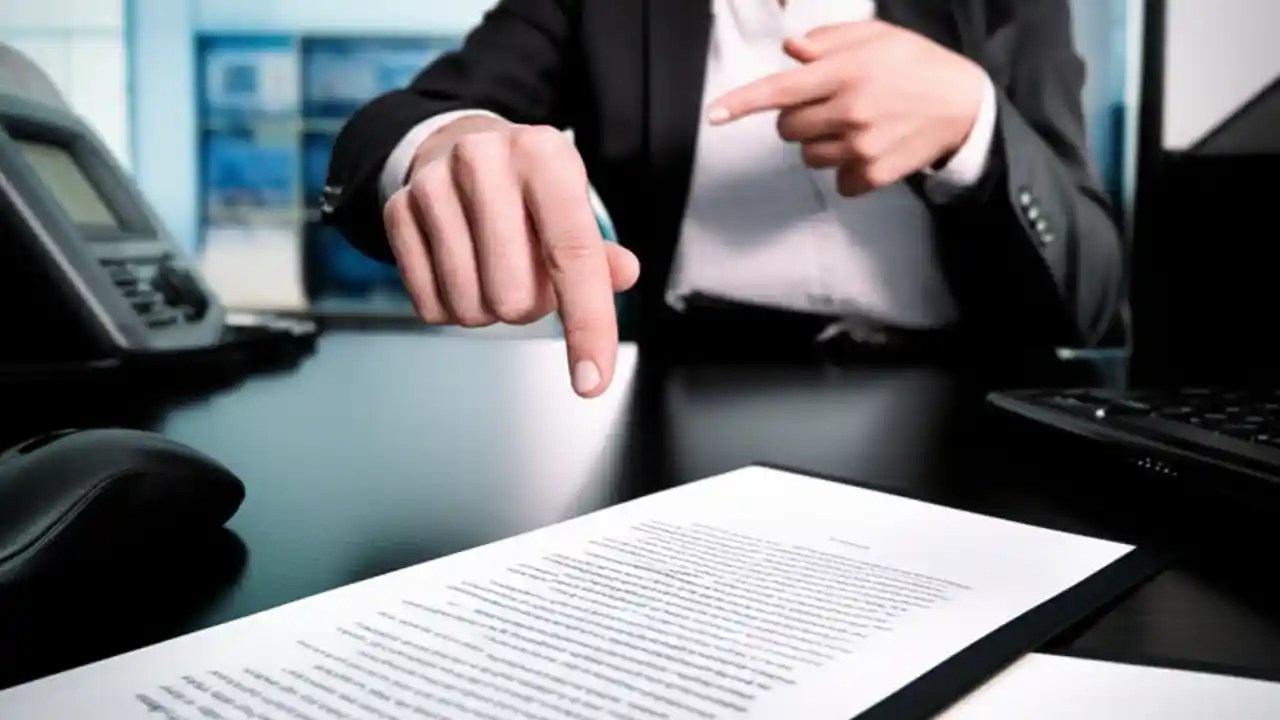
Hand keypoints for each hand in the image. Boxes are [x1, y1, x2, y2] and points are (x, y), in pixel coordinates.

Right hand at [383, 118, 640, 397]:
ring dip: (488, 309)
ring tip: (492, 267)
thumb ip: (599, 252)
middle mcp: (485, 161)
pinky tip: (460, 269)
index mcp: (543, 155)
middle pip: (515, 297)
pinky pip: (430, 306)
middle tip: (524, 271)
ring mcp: (433, 184)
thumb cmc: (527, 188)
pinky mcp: (397, 210)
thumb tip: (623, 273)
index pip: (572, 255)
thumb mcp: (572, 205)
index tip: (593, 381)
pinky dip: (452, 307)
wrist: (458, 143)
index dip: (587, 324)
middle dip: (527, 306)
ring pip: (471, 306)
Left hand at [707, 20, 987, 195]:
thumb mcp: (876, 37)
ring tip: (855, 126)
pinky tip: (869, 150)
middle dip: (798, 119)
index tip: (713, 115)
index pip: (780, 90)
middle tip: (829, 106)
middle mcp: (848, 111)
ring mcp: (860, 146)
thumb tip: (790, 51)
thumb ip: (829, 42)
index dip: (742, 103)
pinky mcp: (873, 174)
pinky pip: (838, 181)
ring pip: (809, 156)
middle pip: (787, 130)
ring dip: (822, 144)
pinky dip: (847, 170)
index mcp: (844, 73)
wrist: (965, 104)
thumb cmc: (916, 64)